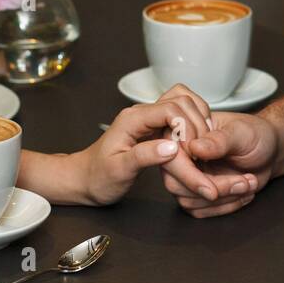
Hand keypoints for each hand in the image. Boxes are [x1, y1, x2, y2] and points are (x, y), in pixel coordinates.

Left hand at [76, 96, 216, 205]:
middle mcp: (142, 113)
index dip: (188, 128)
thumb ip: (144, 156)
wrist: (85, 179)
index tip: (192, 151)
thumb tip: (171, 147)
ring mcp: (149, 119)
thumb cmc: (98, 177)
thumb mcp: (119, 171)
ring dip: (197, 124)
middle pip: (181, 103)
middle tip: (199, 153)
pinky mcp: (155, 127)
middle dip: (196, 126)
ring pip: (184, 106)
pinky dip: (193, 128)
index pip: (170, 109)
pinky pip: (180, 118)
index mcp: (133, 119)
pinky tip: (194, 148)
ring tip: (198, 151)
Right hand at [161, 101, 278, 218]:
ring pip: (188, 200)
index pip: (171, 158)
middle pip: (175, 184)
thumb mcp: (241, 133)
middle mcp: (181, 156)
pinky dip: (225, 207)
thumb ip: (219, 140)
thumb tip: (195, 147)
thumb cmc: (255, 135)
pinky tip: (243, 193)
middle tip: (243, 182)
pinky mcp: (196, 193)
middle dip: (213, 189)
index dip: (189, 176)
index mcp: (185, 133)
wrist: (269, 151)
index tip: (213, 187)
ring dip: (223, 199)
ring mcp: (187, 176)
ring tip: (248, 183)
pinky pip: (199, 210)